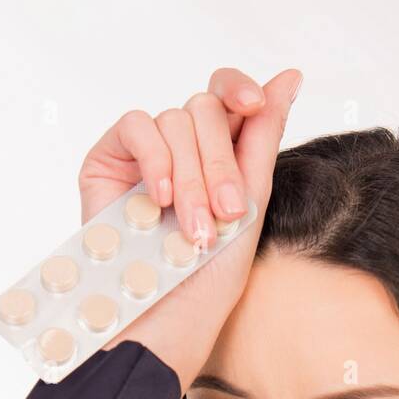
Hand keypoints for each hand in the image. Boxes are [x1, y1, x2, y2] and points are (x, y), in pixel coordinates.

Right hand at [77, 65, 302, 394]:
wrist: (164, 322)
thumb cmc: (206, 281)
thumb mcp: (249, 206)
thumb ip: (263, 138)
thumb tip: (290, 76)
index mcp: (218, 157)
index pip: (229, 98)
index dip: (242, 91)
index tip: (257, 106)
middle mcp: (181, 151)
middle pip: (207, 109)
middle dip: (221, 163)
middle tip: (227, 214)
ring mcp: (143, 155)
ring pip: (176, 119)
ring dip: (192, 176)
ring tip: (193, 230)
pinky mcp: (107, 162)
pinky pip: (136, 126)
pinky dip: (155, 157)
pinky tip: (160, 198)